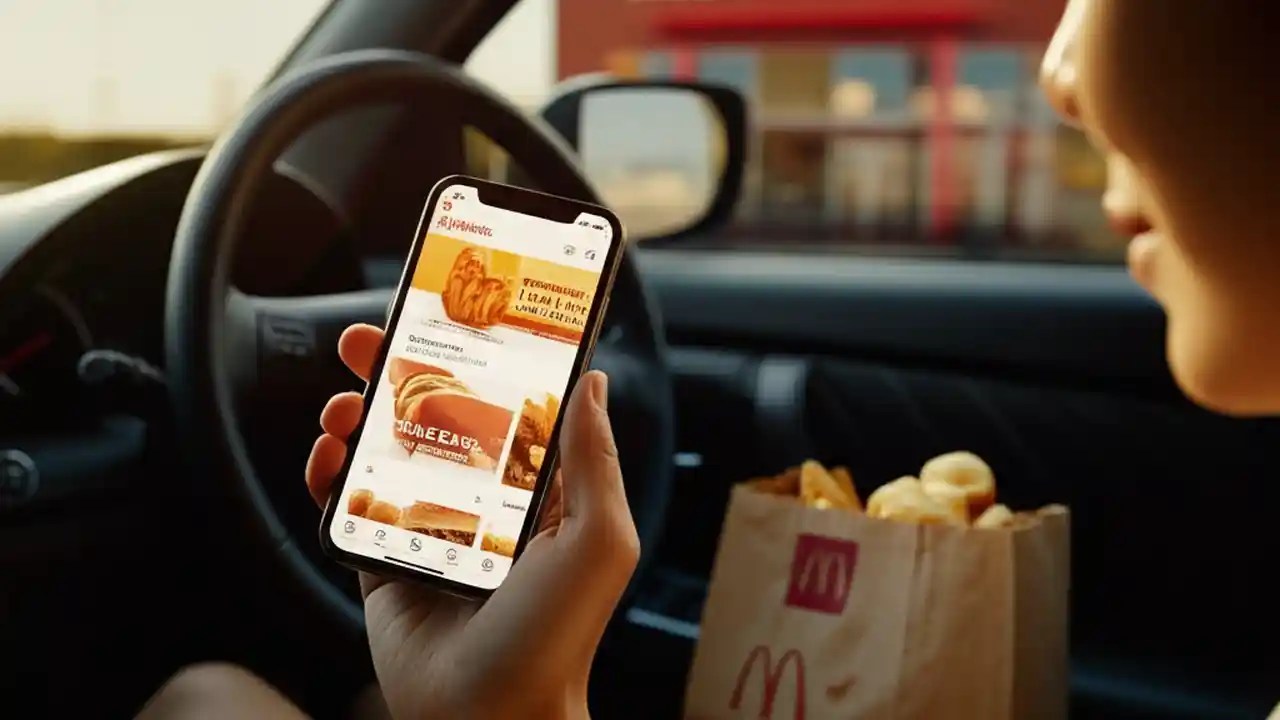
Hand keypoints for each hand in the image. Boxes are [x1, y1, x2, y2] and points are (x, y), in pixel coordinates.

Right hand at [305, 324, 638, 719]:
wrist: (489, 717)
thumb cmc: (557, 633)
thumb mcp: (600, 538)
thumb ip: (595, 458)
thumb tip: (593, 379)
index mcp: (538, 489)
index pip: (505, 403)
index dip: (476, 356)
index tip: (450, 313)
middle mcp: (483, 501)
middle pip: (434, 416)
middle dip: (398, 371)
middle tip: (369, 338)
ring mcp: (430, 527)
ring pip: (384, 451)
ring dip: (357, 416)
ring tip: (343, 404)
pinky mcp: (383, 558)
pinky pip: (348, 504)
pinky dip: (327, 474)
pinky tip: (325, 456)